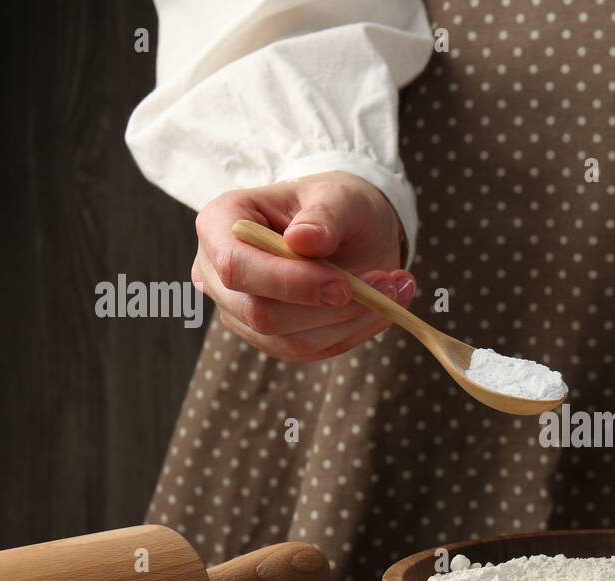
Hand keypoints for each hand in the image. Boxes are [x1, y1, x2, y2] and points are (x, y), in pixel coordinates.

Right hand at [192, 171, 415, 361]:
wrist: (349, 229)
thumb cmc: (337, 205)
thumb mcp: (339, 195)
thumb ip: (324, 215)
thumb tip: (302, 240)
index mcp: (221, 224)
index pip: (236, 266)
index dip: (287, 282)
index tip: (343, 285)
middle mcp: (220, 275)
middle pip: (259, 313)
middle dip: (328, 308)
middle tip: (386, 283)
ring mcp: (242, 312)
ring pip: (290, 341)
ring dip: (351, 321)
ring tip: (394, 288)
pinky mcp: (273, 338)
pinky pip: (314, 351)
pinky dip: (356, 331)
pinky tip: (384, 307)